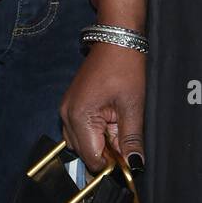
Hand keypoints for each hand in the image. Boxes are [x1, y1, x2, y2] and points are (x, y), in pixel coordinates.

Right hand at [60, 42, 145, 175]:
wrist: (117, 38)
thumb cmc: (124, 66)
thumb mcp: (132, 105)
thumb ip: (131, 139)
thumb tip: (135, 165)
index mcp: (78, 116)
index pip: (92, 158)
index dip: (111, 164)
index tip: (128, 157)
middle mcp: (66, 115)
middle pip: (85, 152)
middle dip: (106, 152)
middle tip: (126, 134)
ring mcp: (67, 108)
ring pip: (82, 142)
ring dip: (101, 141)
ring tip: (118, 123)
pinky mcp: (72, 103)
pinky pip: (80, 128)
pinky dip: (96, 130)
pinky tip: (110, 118)